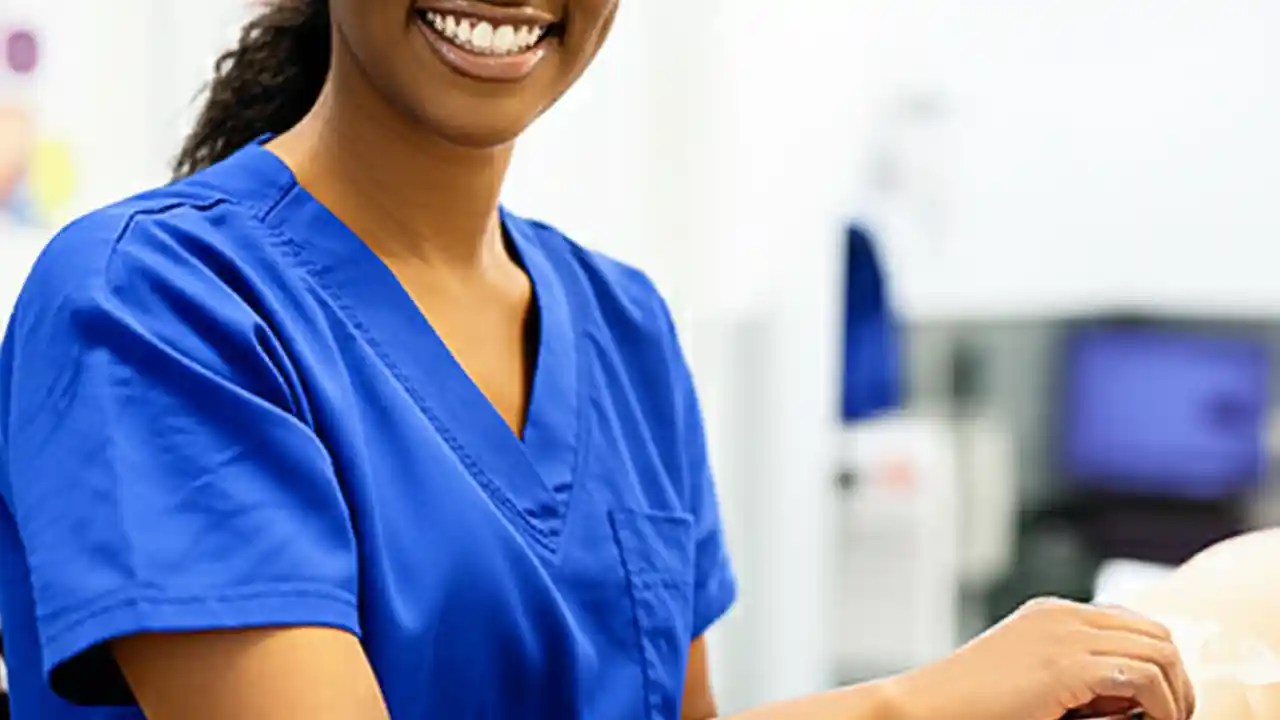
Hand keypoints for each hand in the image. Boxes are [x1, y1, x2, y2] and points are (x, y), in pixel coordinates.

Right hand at [887, 597, 1195, 719]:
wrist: (928, 706)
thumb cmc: (973, 703)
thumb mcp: (1033, 676)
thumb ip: (1075, 672)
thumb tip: (1132, 698)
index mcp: (1053, 613)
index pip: (1135, 623)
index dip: (1158, 663)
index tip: (1156, 704)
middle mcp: (1063, 615)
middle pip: (1157, 633)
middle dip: (1176, 678)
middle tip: (1171, 717)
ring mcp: (1064, 636)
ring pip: (1159, 651)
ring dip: (1173, 693)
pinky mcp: (1065, 666)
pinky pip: (1141, 677)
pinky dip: (1159, 705)